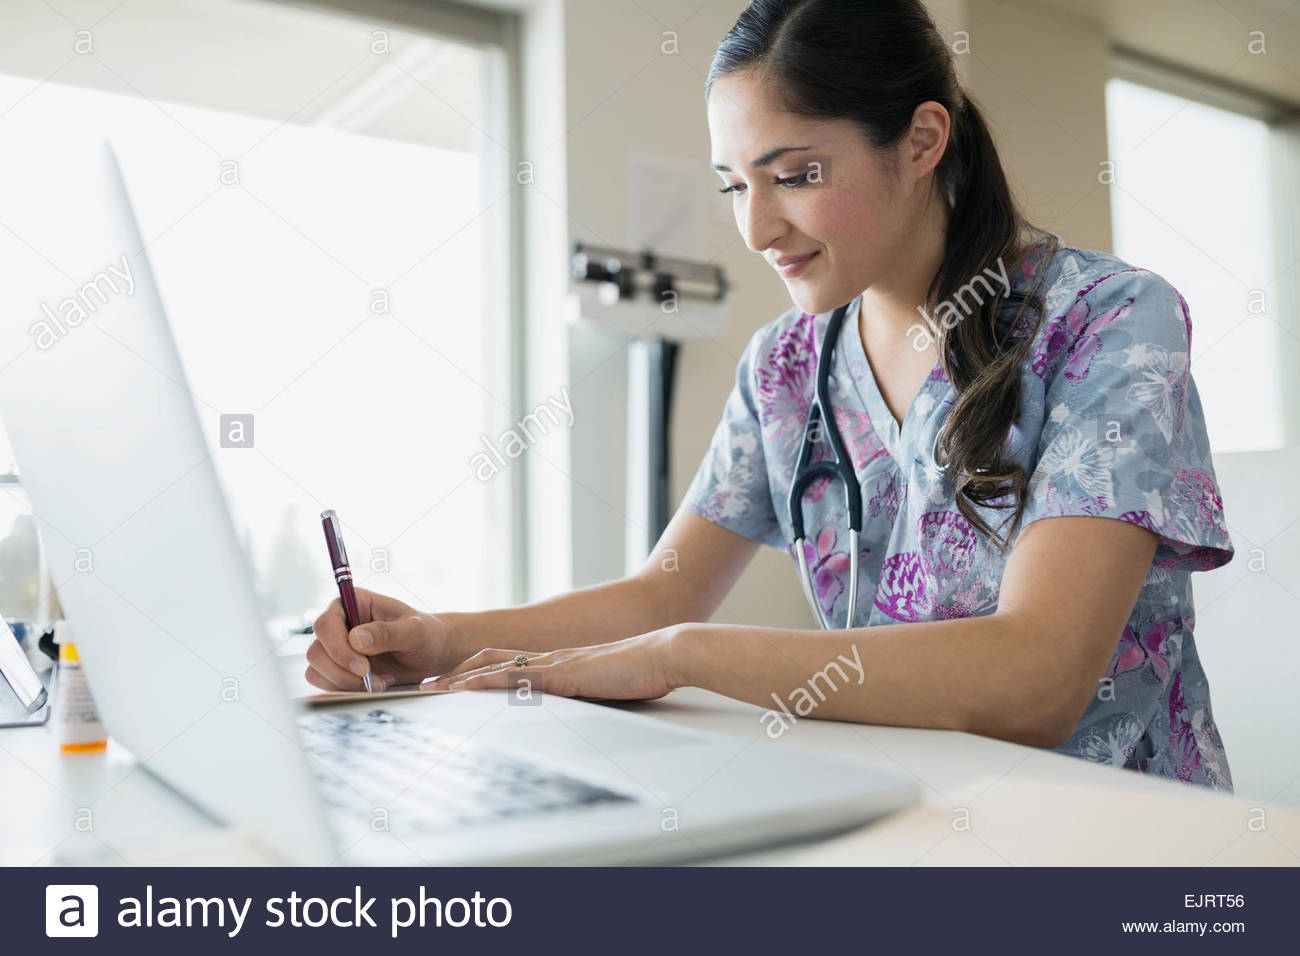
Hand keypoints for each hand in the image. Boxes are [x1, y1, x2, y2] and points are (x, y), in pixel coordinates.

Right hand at [306, 588, 463, 691]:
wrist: (432, 654)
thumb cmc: (425, 634)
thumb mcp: (415, 630)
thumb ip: (388, 632)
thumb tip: (356, 639)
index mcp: (353, 603)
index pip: (325, 624)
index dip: (338, 648)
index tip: (364, 667)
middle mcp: (339, 624)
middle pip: (316, 651)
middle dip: (342, 672)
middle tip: (373, 680)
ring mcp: (336, 648)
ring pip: (316, 670)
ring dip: (345, 684)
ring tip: (379, 683)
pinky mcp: (338, 668)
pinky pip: (325, 684)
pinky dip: (346, 690)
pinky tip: (373, 686)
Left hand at [423, 628, 680, 700]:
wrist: (665, 655)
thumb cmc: (644, 672)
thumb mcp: (608, 687)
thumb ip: (588, 694)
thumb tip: (581, 705)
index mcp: (559, 662)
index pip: (508, 661)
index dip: (476, 671)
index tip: (451, 685)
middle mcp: (550, 658)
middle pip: (489, 659)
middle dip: (455, 674)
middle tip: (425, 687)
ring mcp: (553, 663)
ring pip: (492, 666)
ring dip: (458, 680)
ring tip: (429, 691)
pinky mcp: (560, 674)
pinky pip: (513, 677)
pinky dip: (483, 684)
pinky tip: (464, 692)